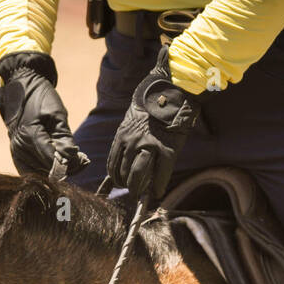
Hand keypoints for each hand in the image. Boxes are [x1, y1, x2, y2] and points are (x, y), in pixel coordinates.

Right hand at [0, 52, 89, 179]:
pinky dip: (46, 170)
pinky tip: (59, 162)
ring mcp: (16, 152)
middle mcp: (20, 148)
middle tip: (82, 160)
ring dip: (57, 170)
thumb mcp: (57, 113)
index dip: (70, 164)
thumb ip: (64, 137)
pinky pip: (31, 171)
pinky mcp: (16, 154)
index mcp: (30, 136)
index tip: (84, 160)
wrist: (22, 88)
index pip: (53, 161)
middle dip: (66, 167)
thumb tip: (70, 159)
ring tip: (73, 160)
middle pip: (47, 170)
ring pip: (40, 173)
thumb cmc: (41, 97)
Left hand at [106, 45, 203, 202]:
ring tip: (140, 193)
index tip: (117, 182)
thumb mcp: (131, 119)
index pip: (112, 164)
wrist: (171, 90)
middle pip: (124, 173)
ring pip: (139, 175)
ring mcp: (150, 146)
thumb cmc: (151, 105)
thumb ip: (127, 137)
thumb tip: (124, 155)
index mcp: (122, 136)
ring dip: (138, 188)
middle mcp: (132, 143)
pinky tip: (157, 192)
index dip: (114, 177)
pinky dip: (158, 185)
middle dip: (126, 185)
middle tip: (130, 190)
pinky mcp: (168, 148)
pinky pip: (161, 173)